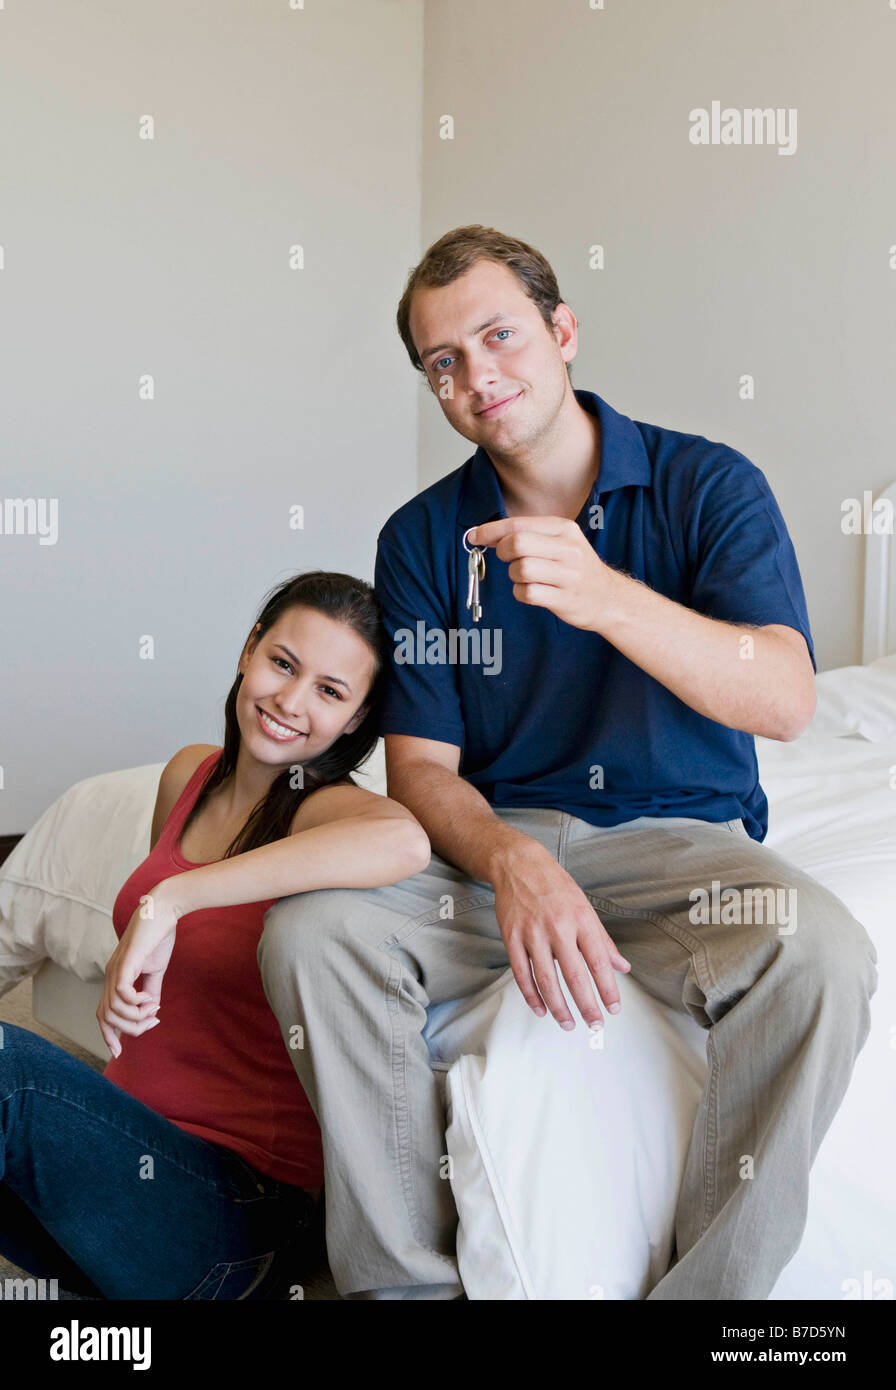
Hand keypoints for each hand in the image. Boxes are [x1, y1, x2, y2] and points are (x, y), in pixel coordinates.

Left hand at [97, 883, 180, 1057]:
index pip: (103, 1014)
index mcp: (116, 977)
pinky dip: (135, 1003)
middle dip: (128, 1030)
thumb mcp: (156, 969)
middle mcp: (110, 975)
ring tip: (154, 1009)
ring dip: (135, 1017)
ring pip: (113, 1009)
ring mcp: (116, 969)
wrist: (163, 909)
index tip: (120, 1052)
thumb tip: (151, 1012)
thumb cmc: (159, 936)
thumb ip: (151, 990)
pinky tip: (150, 998)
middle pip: (105, 1017)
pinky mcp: (125, 962)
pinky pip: (121, 994)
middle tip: (152, 1023)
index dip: (108, 1035)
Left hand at [468, 516, 616, 631]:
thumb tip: (485, 534)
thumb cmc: (575, 568)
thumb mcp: (560, 542)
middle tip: (507, 558)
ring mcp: (569, 575)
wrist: (608, 598)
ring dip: (514, 575)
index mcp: (564, 529)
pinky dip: (521, 593)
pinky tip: (531, 591)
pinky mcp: (565, 599)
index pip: (519, 524)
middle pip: (517, 544)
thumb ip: (528, 535)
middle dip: (502, 552)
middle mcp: (569, 549)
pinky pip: (527, 593)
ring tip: (525, 577)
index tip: (475, 536)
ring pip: (520, 569)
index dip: (491, 530)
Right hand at [491, 845, 630, 1029]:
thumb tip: (622, 966)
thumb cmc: (555, 886)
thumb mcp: (585, 907)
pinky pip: (522, 974)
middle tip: (595, 1025)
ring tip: (569, 1024)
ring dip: (559, 1008)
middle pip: (575, 977)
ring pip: (547, 980)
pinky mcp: (512, 938)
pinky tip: (541, 1008)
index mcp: (581, 920)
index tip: (613, 1009)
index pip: (599, 963)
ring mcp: (532, 934)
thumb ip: (603, 940)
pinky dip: (531, 995)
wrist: (519, 865)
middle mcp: (558, 928)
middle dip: (587, 1006)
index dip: (608, 989)